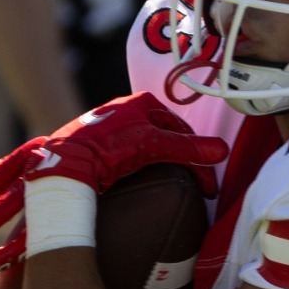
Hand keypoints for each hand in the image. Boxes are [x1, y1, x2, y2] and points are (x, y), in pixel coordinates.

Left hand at [24, 91, 228, 195]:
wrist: (65, 161)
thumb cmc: (109, 145)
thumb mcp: (154, 144)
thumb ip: (189, 148)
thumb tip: (223, 151)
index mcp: (141, 102)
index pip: (180, 127)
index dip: (197, 152)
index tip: (205, 177)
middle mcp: (125, 111)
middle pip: (165, 138)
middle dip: (181, 160)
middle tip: (193, 184)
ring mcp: (110, 128)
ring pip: (148, 148)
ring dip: (163, 166)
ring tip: (171, 186)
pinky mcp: (97, 146)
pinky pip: (129, 157)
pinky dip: (142, 169)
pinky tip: (142, 182)